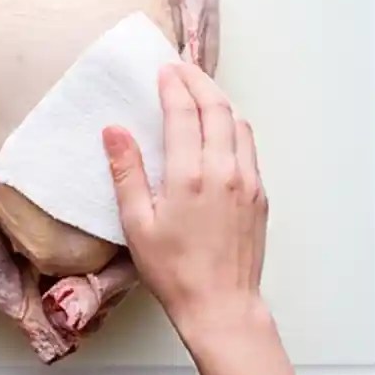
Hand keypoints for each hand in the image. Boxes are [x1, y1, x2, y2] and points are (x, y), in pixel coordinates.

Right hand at [102, 62, 269, 338]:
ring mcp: (248, 181)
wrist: (221, 305)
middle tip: (181, 69)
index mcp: (190, 176)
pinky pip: (249, 147)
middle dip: (198, 81)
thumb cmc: (174, 271)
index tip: (163, 71)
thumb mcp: (137, 224)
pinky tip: (221, 129)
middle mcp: (224, 171)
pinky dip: (234, 126)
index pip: (183, 112)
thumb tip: (114, 131)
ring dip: (219, 100)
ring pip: (239, 123)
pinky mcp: (260, 195)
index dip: (172, 86)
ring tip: (201, 91)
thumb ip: (127, 172)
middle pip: (216, 107)